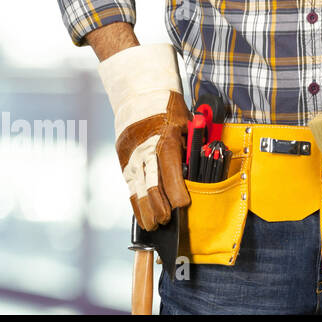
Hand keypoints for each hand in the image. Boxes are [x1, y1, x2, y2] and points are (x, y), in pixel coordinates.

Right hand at [97, 43, 191, 229]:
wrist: (140, 95)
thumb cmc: (170, 110)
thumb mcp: (188, 124)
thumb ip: (191, 147)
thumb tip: (198, 173)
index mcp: (164, 139)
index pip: (169, 170)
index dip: (176, 191)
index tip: (184, 205)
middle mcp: (144, 150)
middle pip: (151, 183)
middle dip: (159, 205)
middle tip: (166, 221)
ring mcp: (130, 156)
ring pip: (137, 188)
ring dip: (145, 208)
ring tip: (152, 226)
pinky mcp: (123, 160)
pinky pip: (129, 185)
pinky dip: (136, 201)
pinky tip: (141, 215)